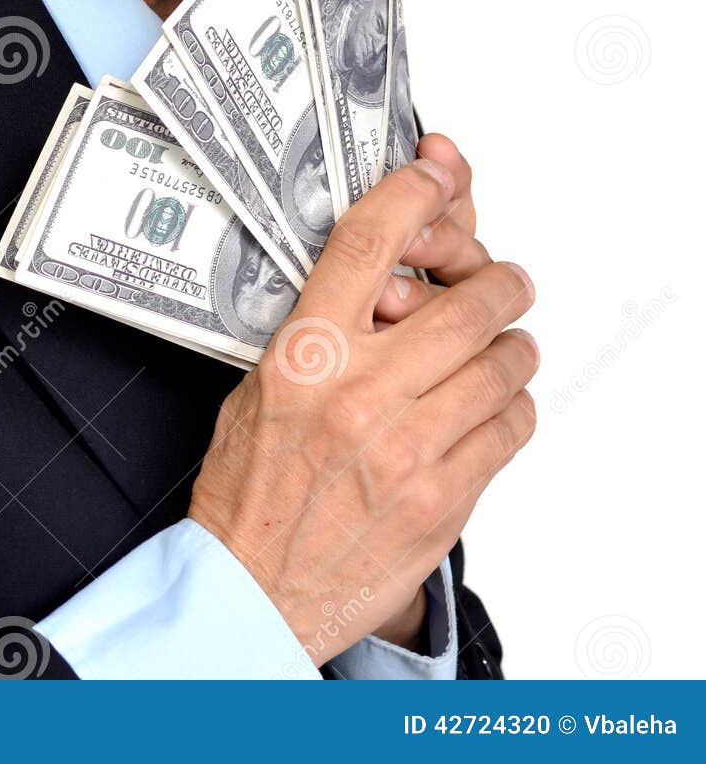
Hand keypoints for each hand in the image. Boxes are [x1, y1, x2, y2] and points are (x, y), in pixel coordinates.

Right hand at [188, 142, 536, 662]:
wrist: (251, 590)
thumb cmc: (251, 486)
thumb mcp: (262, 383)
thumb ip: (324, 325)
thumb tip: (392, 264)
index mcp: (303, 354)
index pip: (368, 241)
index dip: (414, 192)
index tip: (437, 172)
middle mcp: (358, 393)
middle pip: (467, 301)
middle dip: (498, 279)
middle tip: (503, 280)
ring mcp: (407, 449)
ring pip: (504, 361)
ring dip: (512, 344)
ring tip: (500, 347)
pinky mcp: (444, 499)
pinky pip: (511, 426)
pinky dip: (512, 406)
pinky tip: (491, 407)